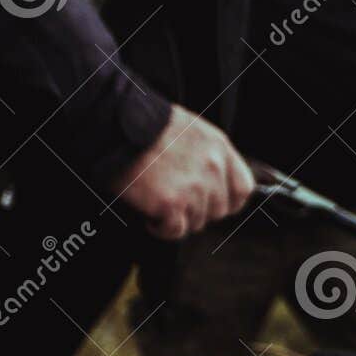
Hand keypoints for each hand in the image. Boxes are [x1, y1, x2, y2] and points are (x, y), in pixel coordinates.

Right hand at [112, 105, 255, 239]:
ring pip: (197, 222)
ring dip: (177, 218)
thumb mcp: (189, 131)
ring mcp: (194, 187)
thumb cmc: (143, 126)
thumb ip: (207, 156)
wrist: (113, 125)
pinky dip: (161, 228)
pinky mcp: (171, 203)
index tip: (212, 203)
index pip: (243, 189)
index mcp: (218, 148)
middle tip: (174, 200)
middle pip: (218, 210)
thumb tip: (213, 183)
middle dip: (197, 210)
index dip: (228, 201)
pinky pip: (175, 231)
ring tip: (157, 202)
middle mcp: (212, 168)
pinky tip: (150, 216)